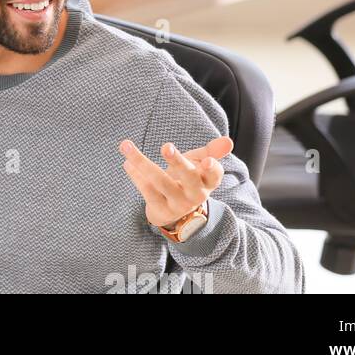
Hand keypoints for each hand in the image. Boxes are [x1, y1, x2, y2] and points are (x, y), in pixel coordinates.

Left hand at [118, 136, 233, 227]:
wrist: (175, 213)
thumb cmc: (188, 180)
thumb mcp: (199, 165)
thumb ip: (211, 152)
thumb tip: (228, 141)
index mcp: (207, 182)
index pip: (214, 175)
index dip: (212, 168)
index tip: (208, 160)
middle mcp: (195, 194)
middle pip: (188, 178)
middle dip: (178, 162)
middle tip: (166, 147)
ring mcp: (177, 204)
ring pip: (160, 181)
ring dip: (142, 162)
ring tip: (126, 145)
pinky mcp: (160, 210)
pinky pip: (147, 190)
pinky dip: (136, 175)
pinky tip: (127, 163)